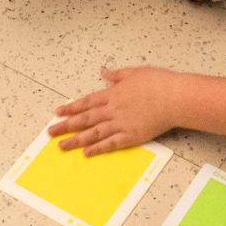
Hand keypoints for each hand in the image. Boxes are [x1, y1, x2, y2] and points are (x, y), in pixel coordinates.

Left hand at [49, 66, 179, 155]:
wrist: (174, 98)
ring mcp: (120, 124)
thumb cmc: (159, 83)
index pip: (86, 102)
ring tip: (62, 146)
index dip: (71, 108)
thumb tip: (105, 73)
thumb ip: (117, 75)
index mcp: (113, 94)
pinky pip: (110, 144)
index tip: (58, 113)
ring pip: (93, 133)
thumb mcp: (135, 72)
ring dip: (76, 140)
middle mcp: (112, 109)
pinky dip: (97, 148)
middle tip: (50, 132)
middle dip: (66, 126)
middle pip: (84, 119)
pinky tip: (86, 153)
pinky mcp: (131, 136)